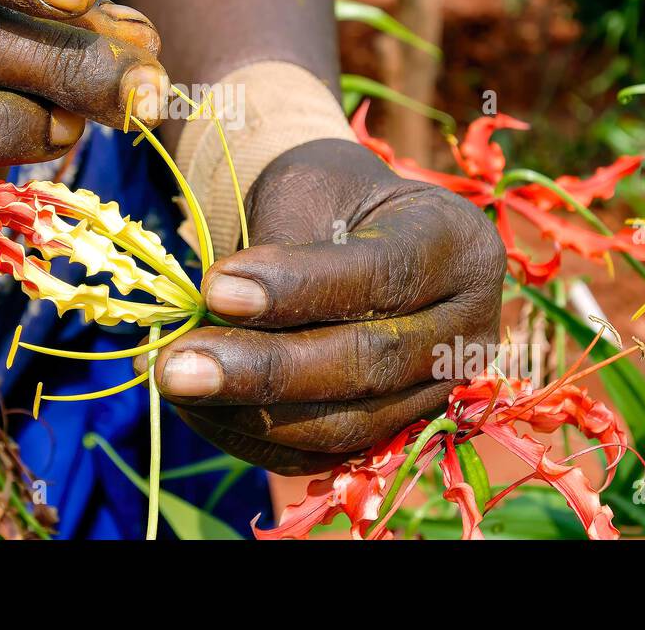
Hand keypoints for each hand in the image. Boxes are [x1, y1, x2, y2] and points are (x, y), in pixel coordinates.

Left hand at [143, 139, 505, 473]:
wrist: (346, 228)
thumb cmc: (325, 197)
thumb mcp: (309, 191)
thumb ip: (282, 248)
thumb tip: (218, 311)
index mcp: (460, 245)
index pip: (383, 276)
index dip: (298, 289)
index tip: (214, 287)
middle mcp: (469, 329)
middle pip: (370, 364)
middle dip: (265, 369)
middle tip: (177, 364)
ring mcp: (437, 392)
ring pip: (348, 424)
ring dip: (252, 411)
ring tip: (176, 381)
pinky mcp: (393, 433)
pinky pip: (323, 454)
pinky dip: (253, 436)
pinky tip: (196, 407)